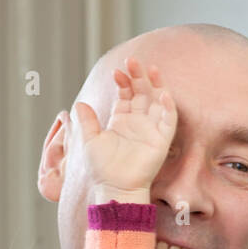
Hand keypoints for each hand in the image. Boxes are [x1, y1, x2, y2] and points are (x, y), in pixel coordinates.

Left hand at [72, 56, 175, 201]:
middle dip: (138, 76)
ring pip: (157, 101)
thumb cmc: (102, 168)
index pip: (126, 94)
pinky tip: (162, 92)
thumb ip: (86, 122)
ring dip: (155, 84)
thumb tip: (79, 104)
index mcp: (122, 120)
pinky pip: (169, 120)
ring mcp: (151, 130)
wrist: (115, 188)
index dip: (123, 81)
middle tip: (133, 61)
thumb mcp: (90, 141)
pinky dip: (168, 106)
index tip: (116, 73)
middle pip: (142, 93)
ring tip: (150, 68)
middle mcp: (138, 122)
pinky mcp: (161, 140)